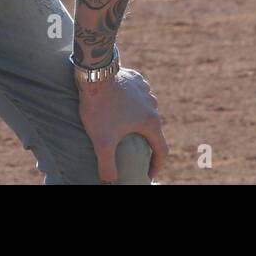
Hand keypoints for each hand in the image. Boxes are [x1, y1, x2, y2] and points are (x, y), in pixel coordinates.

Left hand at [75, 65, 168, 182]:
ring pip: (146, 109)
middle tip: (133, 149)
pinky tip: (120, 103)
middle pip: (153, 129)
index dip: (156, 165)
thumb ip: (107, 165)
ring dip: (139, 119)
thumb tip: (110, 181)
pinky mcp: (134, 78)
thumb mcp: (102, 142)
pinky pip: (137, 93)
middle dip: (145, 141)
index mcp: (150, 122)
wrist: (94, 74)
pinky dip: (132, 101)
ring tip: (124, 125)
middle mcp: (152, 105)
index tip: (148, 172)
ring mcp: (145, 89)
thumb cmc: (100, 108)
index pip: (161, 149)